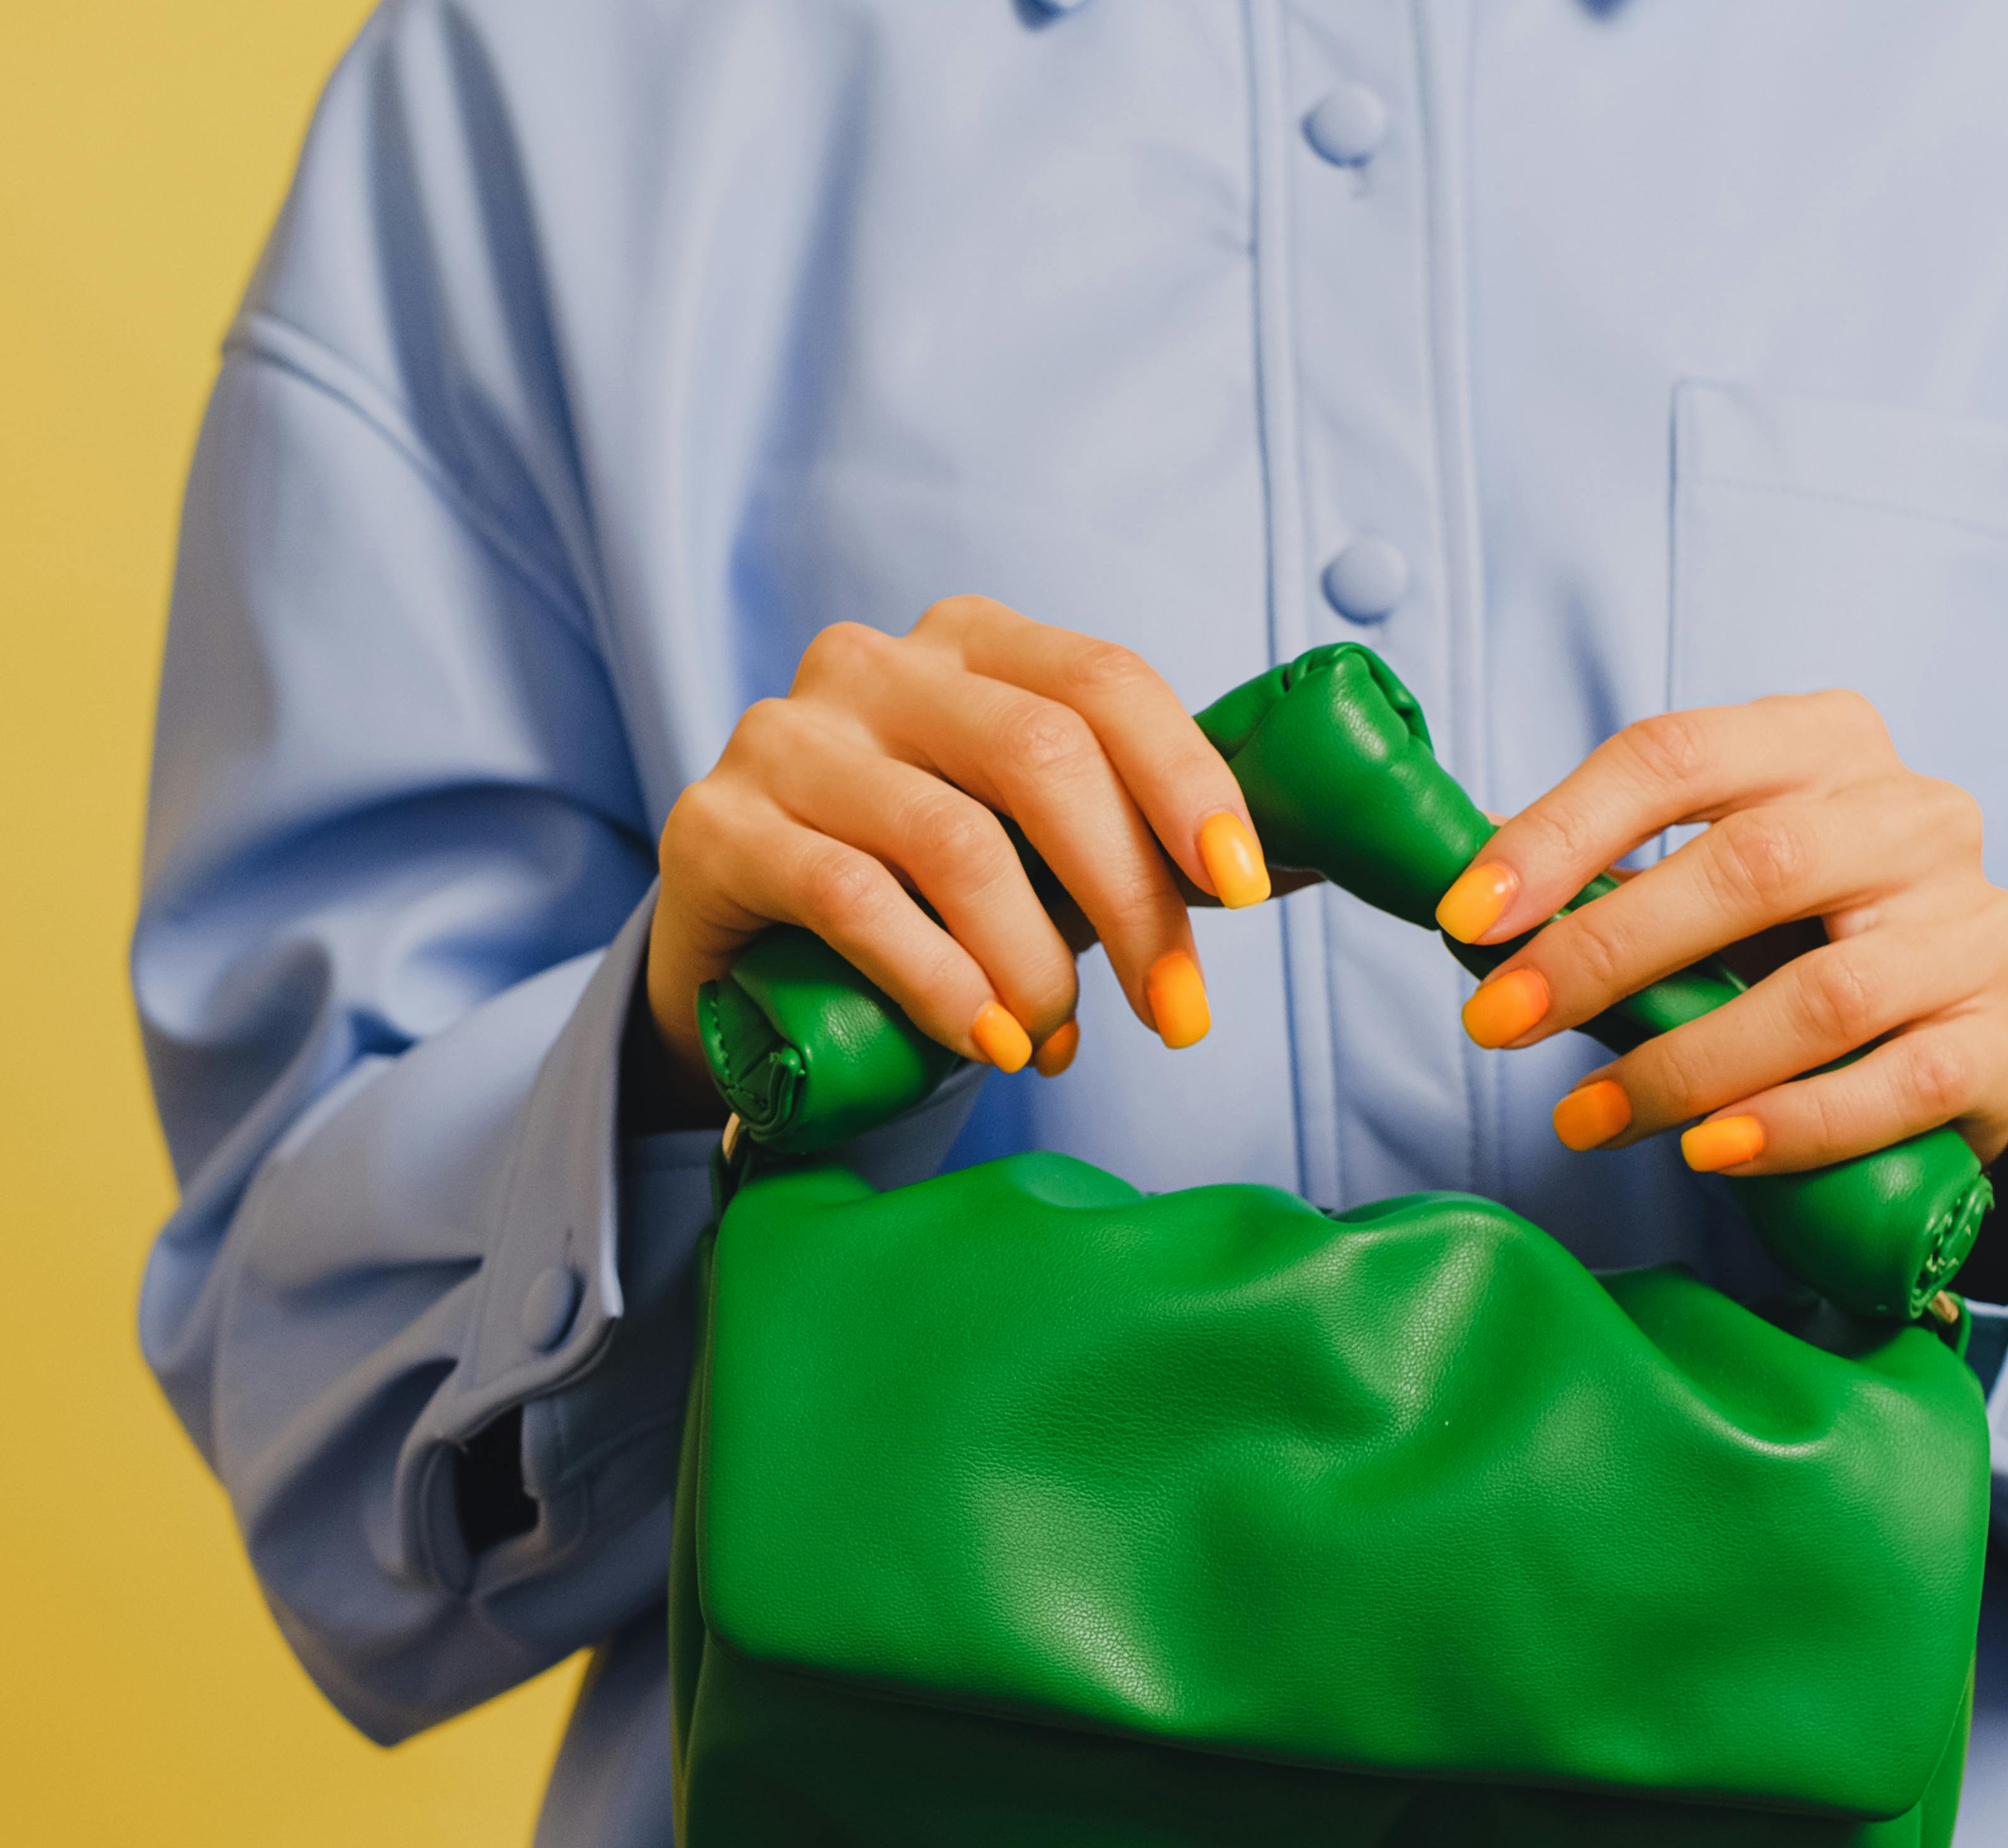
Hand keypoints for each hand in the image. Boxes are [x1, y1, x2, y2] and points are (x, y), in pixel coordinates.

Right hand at [644, 597, 1270, 1102]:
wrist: (740, 970)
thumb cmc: (914, 904)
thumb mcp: (1030, 856)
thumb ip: (1134, 845)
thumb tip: (1293, 862)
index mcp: (969, 645)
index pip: (1104, 682)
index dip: (1187, 780)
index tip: (1241, 887)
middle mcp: (872, 665)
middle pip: (1040, 755)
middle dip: (1129, 897)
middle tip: (1174, 1013)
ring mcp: (785, 739)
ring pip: (953, 839)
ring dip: (1031, 963)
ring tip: (1055, 1043)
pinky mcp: (715, 827)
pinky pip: (852, 898)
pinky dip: (939, 981)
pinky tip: (984, 1041)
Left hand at [1435, 692, 2007, 1171]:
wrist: (1952, 1029)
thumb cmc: (1795, 943)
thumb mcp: (1710, 888)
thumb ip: (1613, 888)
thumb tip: (1471, 923)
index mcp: (1824, 743)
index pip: (1677, 754)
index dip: (1561, 831)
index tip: (1466, 915)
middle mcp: (1917, 815)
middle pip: (1756, 866)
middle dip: (1605, 950)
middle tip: (1497, 1024)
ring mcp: (1978, 925)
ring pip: (1824, 993)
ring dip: (1683, 1065)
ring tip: (1583, 1119)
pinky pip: (1900, 1084)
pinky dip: (1791, 1126)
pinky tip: (1707, 1153)